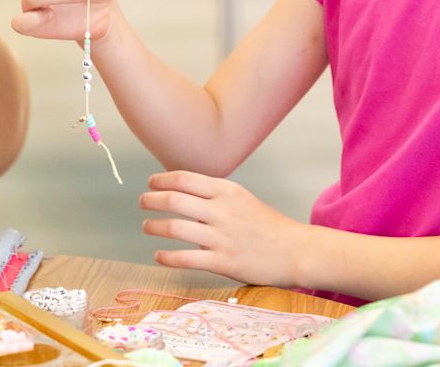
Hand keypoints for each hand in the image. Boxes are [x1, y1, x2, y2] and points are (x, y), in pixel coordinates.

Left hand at [140, 171, 303, 287]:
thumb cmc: (268, 225)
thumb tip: (181, 191)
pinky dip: (166, 257)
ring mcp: (221, 237)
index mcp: (227, 191)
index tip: (151, 183)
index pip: (184, 178)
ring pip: (174, 228)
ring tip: (147, 227)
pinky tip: (159, 256)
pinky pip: (185, 258)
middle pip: (174, 200)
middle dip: (151, 200)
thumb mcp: (242, 198)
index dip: (161, 179)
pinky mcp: (223, 262)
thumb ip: (214, 194)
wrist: (296, 251)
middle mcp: (222, 211)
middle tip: (143, 202)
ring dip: (154, 226)